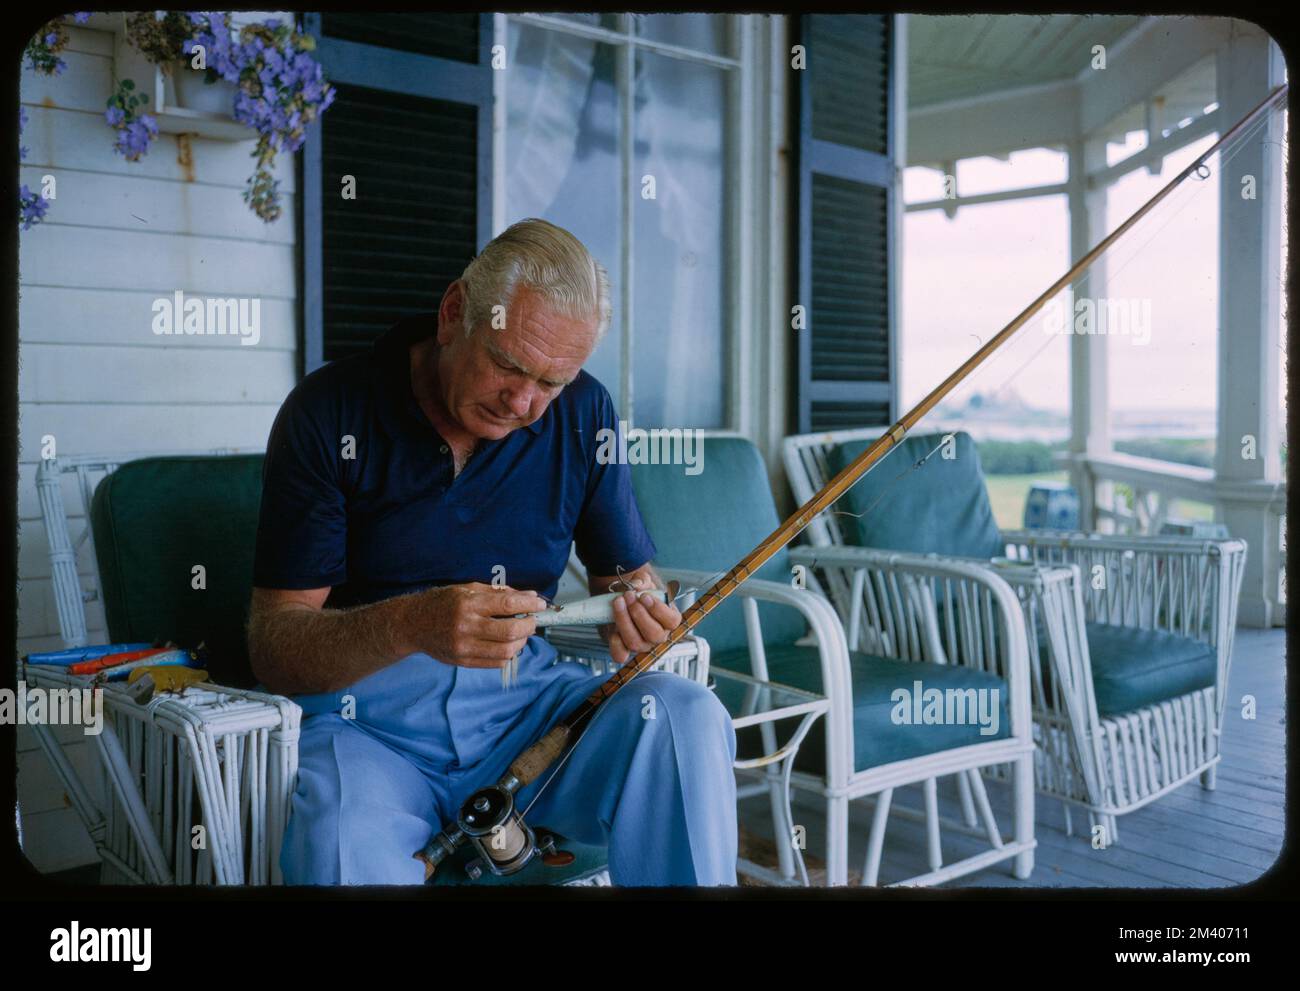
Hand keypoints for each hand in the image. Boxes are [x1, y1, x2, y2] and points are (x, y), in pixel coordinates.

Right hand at [405, 582, 545, 668]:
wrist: (413, 624)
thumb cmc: (443, 603)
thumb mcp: (468, 589)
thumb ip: (499, 593)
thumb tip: (530, 596)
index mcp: (468, 604)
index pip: (506, 604)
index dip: (529, 604)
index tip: (540, 604)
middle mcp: (466, 626)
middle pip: (509, 631)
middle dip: (528, 625)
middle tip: (531, 620)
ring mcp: (464, 646)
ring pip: (506, 651)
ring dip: (521, 642)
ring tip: (520, 633)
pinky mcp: (462, 661)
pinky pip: (496, 663)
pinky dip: (508, 654)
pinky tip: (507, 644)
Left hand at [600, 578, 683, 665]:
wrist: (621, 597)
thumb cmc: (638, 591)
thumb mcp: (643, 581)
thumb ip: (642, 580)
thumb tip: (637, 585)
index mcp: (669, 620)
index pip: (672, 622)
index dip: (659, 610)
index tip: (644, 596)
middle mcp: (658, 636)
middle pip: (654, 634)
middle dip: (639, 613)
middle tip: (628, 596)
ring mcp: (642, 644)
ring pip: (636, 643)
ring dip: (624, 621)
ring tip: (618, 602)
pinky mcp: (624, 649)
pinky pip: (620, 655)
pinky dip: (615, 642)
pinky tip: (612, 627)